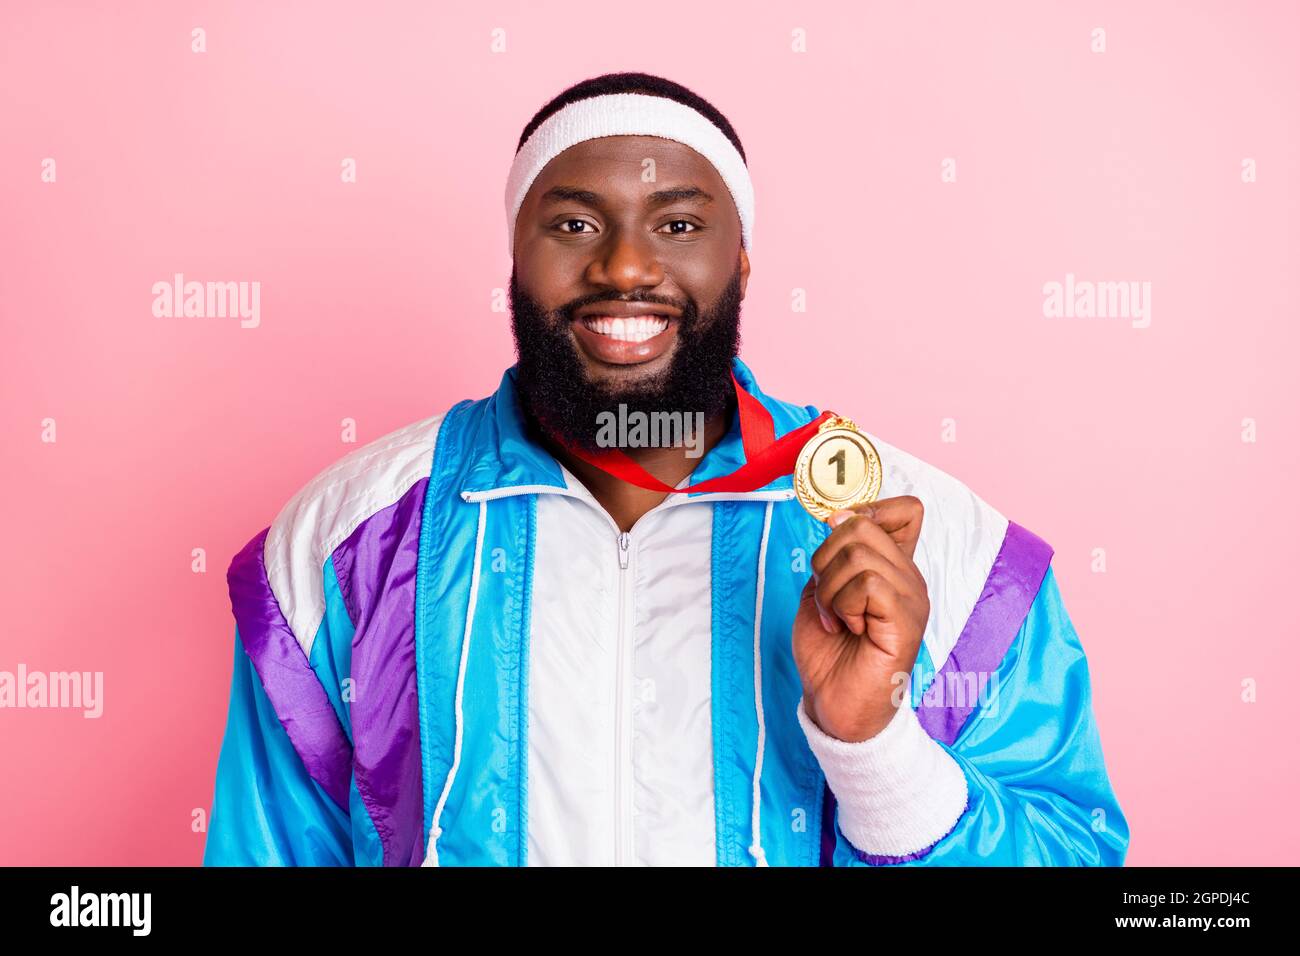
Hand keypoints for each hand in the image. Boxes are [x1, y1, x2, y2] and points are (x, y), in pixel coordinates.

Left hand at [792, 496, 929, 741]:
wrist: (834, 704)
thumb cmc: (829, 652)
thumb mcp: (821, 591)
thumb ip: (832, 555)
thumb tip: (839, 517)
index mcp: (892, 566)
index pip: (905, 509)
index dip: (866, 509)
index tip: (838, 545)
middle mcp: (908, 577)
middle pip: (863, 523)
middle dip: (825, 558)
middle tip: (827, 599)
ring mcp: (911, 598)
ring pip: (858, 554)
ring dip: (829, 589)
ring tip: (835, 618)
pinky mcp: (906, 621)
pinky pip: (868, 585)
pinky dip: (843, 605)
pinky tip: (848, 629)